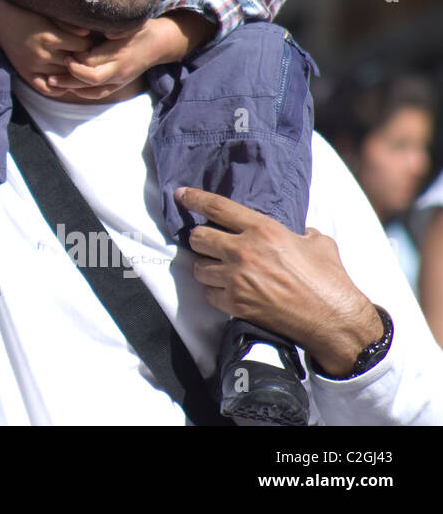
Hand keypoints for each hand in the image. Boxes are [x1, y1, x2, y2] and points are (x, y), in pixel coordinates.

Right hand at [0, 0, 93, 98]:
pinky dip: (58, 87)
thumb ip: (68, 23)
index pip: (84, 47)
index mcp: (50, 37)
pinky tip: (65, 80)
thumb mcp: (48, 12)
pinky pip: (46, 88)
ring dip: (74, 72)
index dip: (93, 43)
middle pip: (76, 63)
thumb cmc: (26, 9)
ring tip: (82, 63)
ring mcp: (33, 66)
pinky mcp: (25, 73)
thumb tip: (89, 33)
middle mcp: (42, 55)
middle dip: (86, 58)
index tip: (98, 39)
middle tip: (94, 53)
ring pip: (64, 77)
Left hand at [45, 17, 166, 99]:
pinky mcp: (118, 84)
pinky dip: (82, 92)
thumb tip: (104, 31)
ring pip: (93, 90)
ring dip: (71, 87)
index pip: (93, 62)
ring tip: (51, 82)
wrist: (161, 43)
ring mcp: (119, 80)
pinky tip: (68, 87)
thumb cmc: (142, 28)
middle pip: (91, 79)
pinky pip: (99, 94)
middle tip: (51, 73)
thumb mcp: (131, 23)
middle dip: (69, 77)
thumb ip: (116, 26)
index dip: (77, 61)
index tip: (64, 54)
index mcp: (120, 54)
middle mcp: (119, 70)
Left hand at [176, 187, 383, 375]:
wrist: (333, 319)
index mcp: (263, 229)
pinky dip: (215, 292)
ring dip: (207, 268)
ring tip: (220, 270)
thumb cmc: (329, 279)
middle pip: (198, 238)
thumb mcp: (318, 242)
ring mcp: (236, 278)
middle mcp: (243, 251)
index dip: (195, 198)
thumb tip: (298, 231)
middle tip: (210, 244)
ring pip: (198, 268)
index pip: (218, 207)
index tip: (180, 195)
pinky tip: (228, 291)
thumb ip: (300, 231)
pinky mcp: (234, 303)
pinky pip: (209, 293)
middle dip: (201, 240)